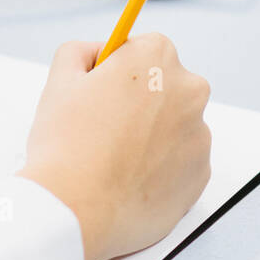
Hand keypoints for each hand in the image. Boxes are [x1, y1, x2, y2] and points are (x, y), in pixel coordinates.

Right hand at [17, 35, 210, 259]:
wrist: (76, 210)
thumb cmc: (66, 147)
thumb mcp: (59, 81)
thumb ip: (79, 52)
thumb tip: (96, 53)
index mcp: (156, 59)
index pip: (145, 49)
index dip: (118, 70)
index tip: (102, 90)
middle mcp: (189, 90)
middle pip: (165, 86)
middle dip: (140, 101)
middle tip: (102, 127)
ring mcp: (199, 135)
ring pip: (173, 126)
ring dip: (150, 136)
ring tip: (112, 159)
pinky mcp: (201, 174)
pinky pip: (180, 162)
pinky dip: (159, 168)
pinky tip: (127, 179)